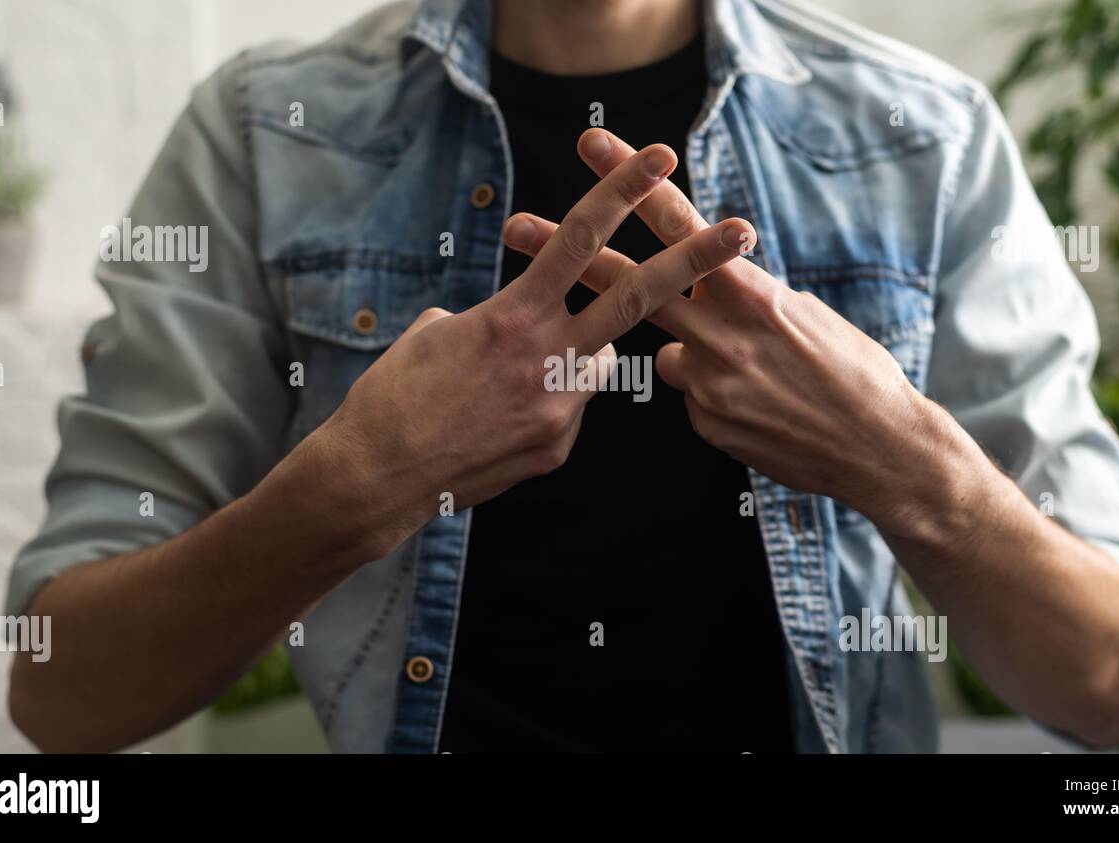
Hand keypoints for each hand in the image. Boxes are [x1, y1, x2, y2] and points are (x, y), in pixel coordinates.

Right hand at [312, 139, 756, 556]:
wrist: (377, 478)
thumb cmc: (393, 395)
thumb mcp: (435, 333)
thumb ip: (492, 316)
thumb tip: (518, 322)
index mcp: (514, 316)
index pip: (579, 240)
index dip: (622, 193)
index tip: (659, 158)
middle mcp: (548, 357)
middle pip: (636, 298)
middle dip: (693, 261)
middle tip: (741, 232)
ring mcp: (559, 407)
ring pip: (594, 363)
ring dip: (571, 356)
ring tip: (498, 384)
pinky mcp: (557, 447)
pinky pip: (566, 410)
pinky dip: (542, 406)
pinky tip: (494, 424)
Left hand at [504, 128, 945, 533]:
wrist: (879, 448)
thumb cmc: (854, 373)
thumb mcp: (803, 317)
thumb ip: (742, 304)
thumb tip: (699, 308)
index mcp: (751, 291)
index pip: (679, 226)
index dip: (631, 183)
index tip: (593, 147)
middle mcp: (721, 331)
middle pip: (630, 284)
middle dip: (569, 253)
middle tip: (515, 225)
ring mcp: (709, 380)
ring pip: (672, 352)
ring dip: (701, 354)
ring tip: (762, 375)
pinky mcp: (707, 421)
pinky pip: (695, 397)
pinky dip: (721, 398)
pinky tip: (765, 413)